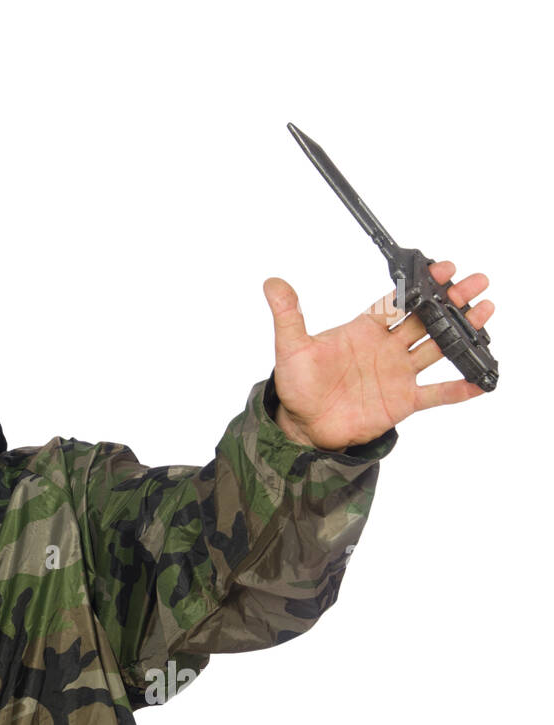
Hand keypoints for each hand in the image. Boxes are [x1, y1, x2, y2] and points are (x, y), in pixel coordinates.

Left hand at [263, 261, 493, 450]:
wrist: (302, 425)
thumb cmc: (296, 385)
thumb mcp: (290, 347)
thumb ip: (287, 315)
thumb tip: (271, 284)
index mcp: (364, 329)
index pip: (397, 300)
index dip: (420, 285)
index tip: (442, 268)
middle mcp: (385, 347)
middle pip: (426, 318)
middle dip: (452, 300)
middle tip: (475, 283)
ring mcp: (397, 373)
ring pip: (437, 347)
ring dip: (462, 332)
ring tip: (485, 312)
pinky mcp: (402, 401)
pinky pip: (436, 393)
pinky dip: (457, 388)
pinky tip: (479, 380)